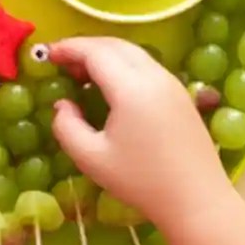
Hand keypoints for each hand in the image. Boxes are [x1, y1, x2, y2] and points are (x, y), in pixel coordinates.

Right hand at [49, 37, 232, 227]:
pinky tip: (111, 86)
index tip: (47, 54)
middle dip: (85, 47)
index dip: (68, 48)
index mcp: (131, 88)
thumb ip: (67, 127)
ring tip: (82, 73)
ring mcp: (172, 83)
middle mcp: (154, 76)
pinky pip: (146, 66)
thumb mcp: (91, 158)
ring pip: (133, 53)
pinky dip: (123, 65)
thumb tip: (63, 105)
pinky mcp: (181, 95)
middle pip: (115, 45)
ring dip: (105, 54)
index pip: (95, 51)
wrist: (197, 200)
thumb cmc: (141, 181)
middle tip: (61, 62)